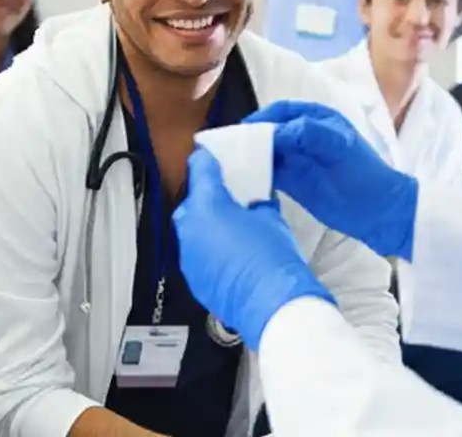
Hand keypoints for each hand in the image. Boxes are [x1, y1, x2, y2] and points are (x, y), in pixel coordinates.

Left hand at [173, 148, 334, 350]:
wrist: (272, 304)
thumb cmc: (273, 258)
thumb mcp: (271, 218)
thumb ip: (257, 203)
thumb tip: (256, 202)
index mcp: (207, 205)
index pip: (199, 169)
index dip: (205, 159)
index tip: (209, 155)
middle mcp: (190, 228)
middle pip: (192, 201)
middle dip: (207, 196)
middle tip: (229, 196)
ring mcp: (188, 254)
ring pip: (192, 229)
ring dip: (207, 225)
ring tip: (231, 227)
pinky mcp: (193, 276)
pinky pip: (196, 253)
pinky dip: (208, 249)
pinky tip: (229, 253)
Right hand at [243, 101, 418, 259]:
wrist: (381, 213)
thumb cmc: (364, 174)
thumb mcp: (339, 147)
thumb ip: (308, 133)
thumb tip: (273, 133)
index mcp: (316, 119)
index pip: (280, 111)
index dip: (261, 118)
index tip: (243, 131)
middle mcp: (303, 136)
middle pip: (268, 130)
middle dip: (249, 138)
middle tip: (228, 150)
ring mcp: (297, 160)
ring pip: (266, 152)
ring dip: (249, 157)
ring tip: (229, 165)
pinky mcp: (294, 182)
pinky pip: (269, 173)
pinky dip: (255, 175)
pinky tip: (243, 181)